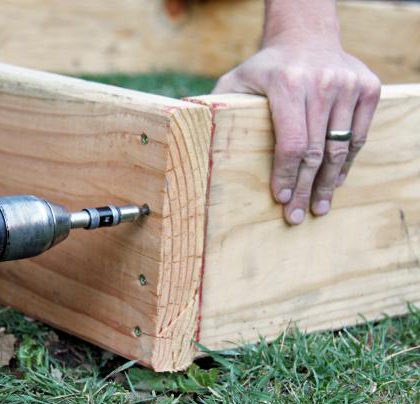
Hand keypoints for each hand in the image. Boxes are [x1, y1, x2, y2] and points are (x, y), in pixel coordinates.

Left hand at [213, 1, 380, 224]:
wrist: (306, 37)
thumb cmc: (265, 69)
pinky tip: (335, 180)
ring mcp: (348, 85)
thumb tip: (187, 137)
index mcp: (287, 84)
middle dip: (304, 189)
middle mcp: (322, 83)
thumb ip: (215, 106)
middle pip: (315, 152)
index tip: (279, 199)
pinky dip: (346, 162)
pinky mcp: (368, 88)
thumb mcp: (236, 80)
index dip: (286, 175)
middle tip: (297, 215)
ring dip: (328, 183)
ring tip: (318, 206)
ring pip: (339, 148)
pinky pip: (359, 136)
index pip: (291, 143)